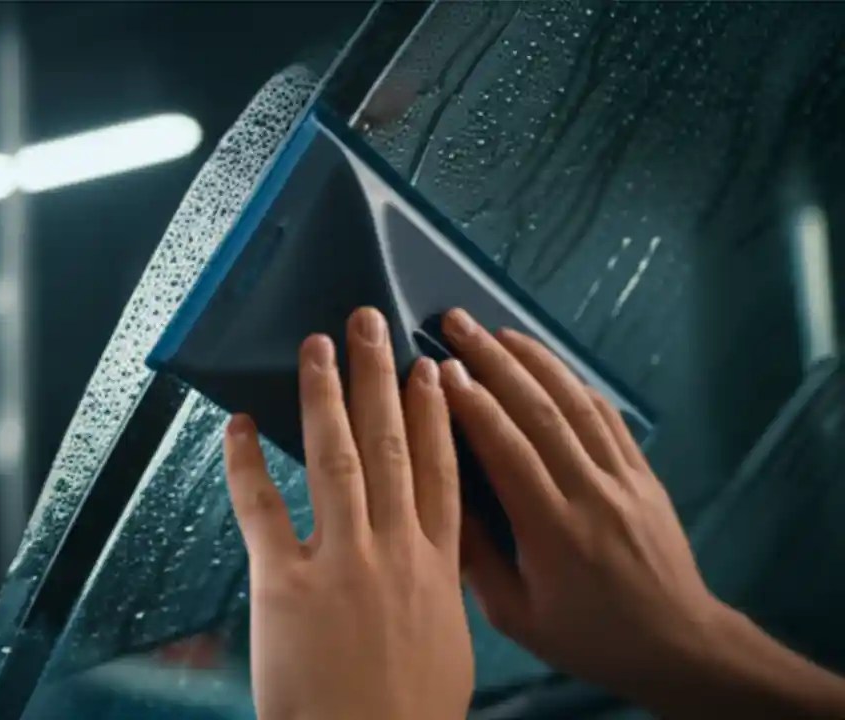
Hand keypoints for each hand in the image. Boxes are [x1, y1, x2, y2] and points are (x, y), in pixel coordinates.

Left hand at [225, 307, 471, 719]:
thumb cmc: (405, 718)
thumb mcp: (446, 651)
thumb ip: (438, 594)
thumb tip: (433, 564)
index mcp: (438, 571)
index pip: (442, 473)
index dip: (436, 416)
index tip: (431, 371)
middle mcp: (395, 554)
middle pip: (394, 447)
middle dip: (380, 379)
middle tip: (369, 323)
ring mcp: (341, 563)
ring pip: (339, 459)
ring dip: (326, 397)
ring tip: (319, 347)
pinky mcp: (284, 582)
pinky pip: (262, 507)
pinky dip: (245, 464)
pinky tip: (237, 426)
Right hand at [437, 307, 844, 716]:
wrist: (678, 646)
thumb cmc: (588, 637)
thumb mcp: (516, 617)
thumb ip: (477, 559)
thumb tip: (440, 497)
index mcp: (552, 530)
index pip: (507, 450)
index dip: (472, 404)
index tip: (439, 368)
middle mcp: (589, 492)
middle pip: (538, 411)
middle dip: (493, 361)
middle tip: (456, 323)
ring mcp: (623, 478)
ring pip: (575, 404)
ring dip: (534, 360)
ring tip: (497, 329)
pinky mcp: (644, 474)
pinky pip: (607, 418)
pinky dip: (575, 383)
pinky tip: (549, 364)